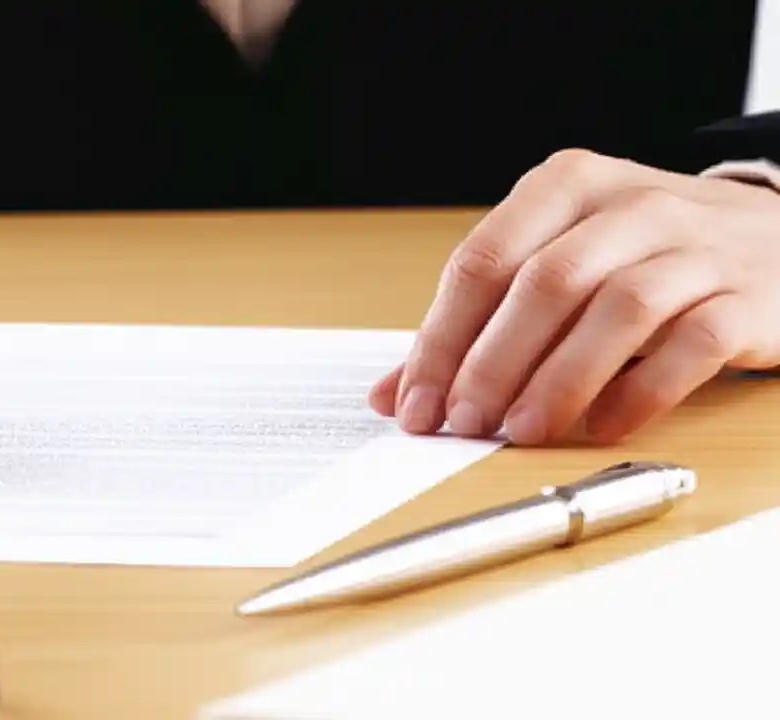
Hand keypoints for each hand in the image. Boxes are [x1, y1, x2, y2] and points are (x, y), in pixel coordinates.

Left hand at [369, 149, 779, 444]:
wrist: (775, 239)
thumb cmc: (644, 257)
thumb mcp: (560, 265)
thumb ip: (478, 325)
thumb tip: (393, 394)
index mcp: (565, 187)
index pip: (483, 261)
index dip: (441, 339)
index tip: (415, 404)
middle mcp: (629, 206)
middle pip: (544, 283)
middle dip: (492, 362)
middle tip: (464, 422)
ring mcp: (694, 248)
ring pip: (617, 310)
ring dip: (560, 379)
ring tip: (521, 431)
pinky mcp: (746, 297)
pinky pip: (691, 345)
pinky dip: (641, 391)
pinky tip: (603, 426)